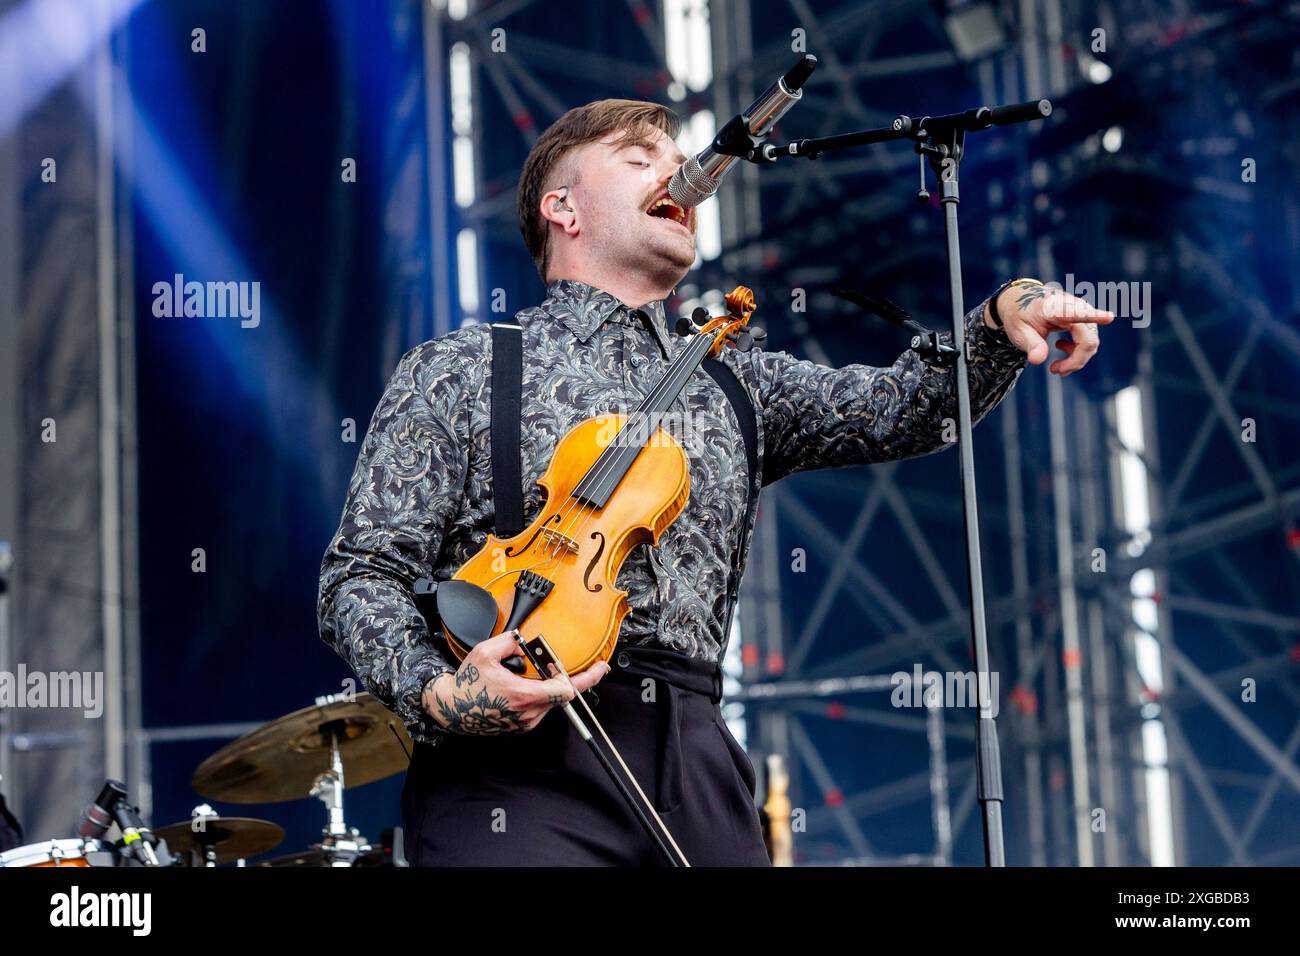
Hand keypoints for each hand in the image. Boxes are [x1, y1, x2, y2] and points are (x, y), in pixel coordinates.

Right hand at [422, 631, 610, 734]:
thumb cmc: (467, 684)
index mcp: (523, 695)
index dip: (584, 678)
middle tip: (556, 662)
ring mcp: (526, 722)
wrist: (452, 709)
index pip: (565, 690)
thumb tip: (522, 639)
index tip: (598, 669)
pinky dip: (540, 694)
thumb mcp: (484, 653)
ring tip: (536, 672)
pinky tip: (527, 684)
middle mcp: (528, 713)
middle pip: (562, 695)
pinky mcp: (522, 725)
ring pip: (552, 702)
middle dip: (563, 676)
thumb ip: (508, 641)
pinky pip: (541, 708)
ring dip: (549, 685)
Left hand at [984, 282, 1113, 376]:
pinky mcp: (1084, 319)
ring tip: (1055, 367)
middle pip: (1087, 340)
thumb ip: (1030, 344)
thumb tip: (1037, 360)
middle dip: (1075, 361)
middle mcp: (1073, 307)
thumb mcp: (1018, 331)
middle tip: (1055, 371)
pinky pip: (1088, 340)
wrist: (1022, 301)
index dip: (1093, 316)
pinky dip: (1077, 352)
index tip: (1109, 317)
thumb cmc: (1020, 316)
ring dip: (1076, 359)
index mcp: (1053, 307)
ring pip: (1090, 343)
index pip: (1075, 313)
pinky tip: (1061, 348)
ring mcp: (1081, 312)